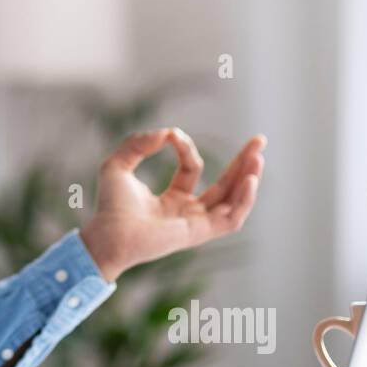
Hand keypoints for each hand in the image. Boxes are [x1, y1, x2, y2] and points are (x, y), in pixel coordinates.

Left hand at [79, 128, 265, 281]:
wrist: (107, 234)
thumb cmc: (109, 206)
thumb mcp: (118, 164)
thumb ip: (139, 144)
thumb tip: (167, 132)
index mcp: (171, 199)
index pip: (192, 169)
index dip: (186, 148)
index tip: (172, 135)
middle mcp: (187, 213)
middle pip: (225, 186)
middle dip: (242, 163)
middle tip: (259, 140)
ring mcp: (195, 224)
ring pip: (232, 201)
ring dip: (248, 178)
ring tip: (259, 156)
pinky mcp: (200, 233)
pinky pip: (231, 219)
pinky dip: (244, 200)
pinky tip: (249, 179)